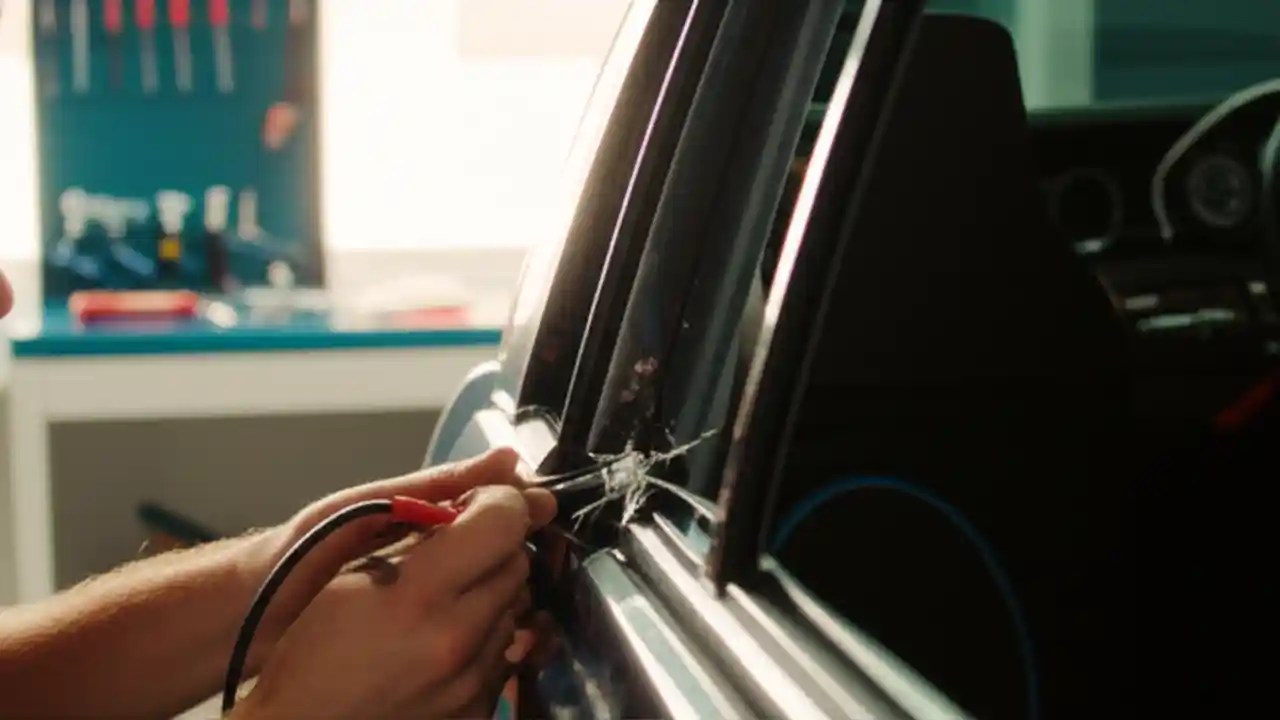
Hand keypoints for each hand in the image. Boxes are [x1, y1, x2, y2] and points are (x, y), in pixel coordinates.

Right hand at [234, 481, 554, 718]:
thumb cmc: (309, 646)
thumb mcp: (349, 576)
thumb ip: (416, 537)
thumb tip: (474, 504)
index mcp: (418, 596)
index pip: (503, 523)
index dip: (495, 502)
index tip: (475, 504)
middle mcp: (457, 641)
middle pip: (517, 564)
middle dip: (493, 547)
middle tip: (457, 552)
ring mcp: (472, 683)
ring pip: (518, 608)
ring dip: (491, 594)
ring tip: (447, 602)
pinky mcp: (479, 712)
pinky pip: (506, 655)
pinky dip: (486, 639)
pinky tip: (447, 641)